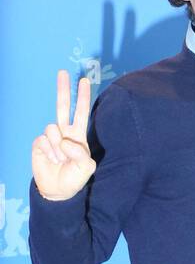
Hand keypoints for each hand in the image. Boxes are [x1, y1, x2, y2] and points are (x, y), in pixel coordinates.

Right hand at [31, 70, 95, 200]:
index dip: (83, 97)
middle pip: (62, 106)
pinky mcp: (39, 143)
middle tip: (63, 72)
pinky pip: (44, 140)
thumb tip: (65, 140)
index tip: (84, 81)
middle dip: (64, 89)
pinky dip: (49, 152)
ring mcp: (51, 137)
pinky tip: (51, 160)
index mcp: (78, 136)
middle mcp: (64, 132)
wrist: (57, 190)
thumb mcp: (86, 168)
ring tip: (60, 160)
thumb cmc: (74, 178)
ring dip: (58, 147)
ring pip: (53, 129)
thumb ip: (80, 153)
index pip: (81, 113)